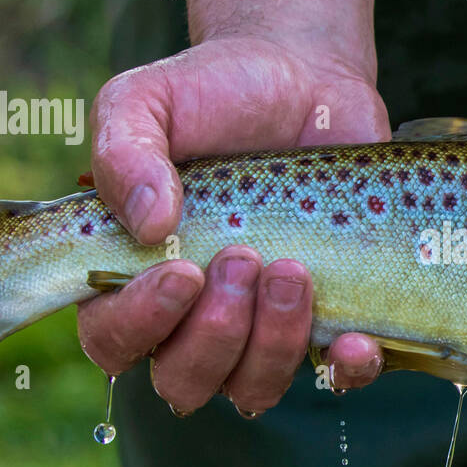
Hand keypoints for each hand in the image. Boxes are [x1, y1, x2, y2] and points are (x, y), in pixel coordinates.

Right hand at [76, 37, 386, 417]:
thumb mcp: (146, 100)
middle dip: (214, 335)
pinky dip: (347, 370)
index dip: (140, 324)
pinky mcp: (331, 318)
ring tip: (293, 269)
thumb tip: (149, 224)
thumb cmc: (212, 94)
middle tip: (243, 258)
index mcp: (131, 276)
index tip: (183, 272)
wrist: (303, 78)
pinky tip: (355, 339)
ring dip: (272, 344)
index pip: (112, 340)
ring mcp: (263, 325)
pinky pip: (338, 377)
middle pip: (183, 381)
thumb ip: (123, 151)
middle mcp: (193, 317)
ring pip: (254, 388)